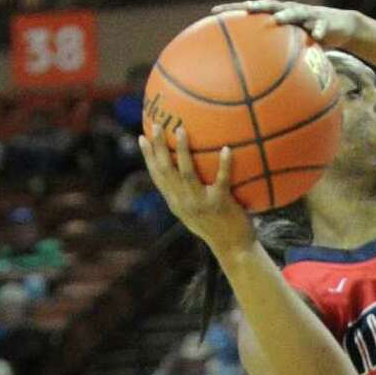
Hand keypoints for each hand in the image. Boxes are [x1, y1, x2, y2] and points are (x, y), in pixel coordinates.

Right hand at [139, 122, 252, 259]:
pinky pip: (221, 180)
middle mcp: (183, 202)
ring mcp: (200, 203)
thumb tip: (188, 169)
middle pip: (166, 170)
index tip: (142, 137)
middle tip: (158, 125)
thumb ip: (189, 193)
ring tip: (182, 130)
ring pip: (187, 173)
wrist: (233, 249)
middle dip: (159, 147)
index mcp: (175, 203)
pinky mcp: (219, 204)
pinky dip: (223, 164)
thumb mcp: (196, 212)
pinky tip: (227, 148)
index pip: (157, 176)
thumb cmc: (218, 227)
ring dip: (182, 150)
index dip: (148, 157)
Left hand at [210, 0, 361, 50]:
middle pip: (269, 5)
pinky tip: (317, 35)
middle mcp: (289, 11)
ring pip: (296, 12)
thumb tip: (247, 81)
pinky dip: (320, 30)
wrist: (340, 25)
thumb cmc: (308, 38)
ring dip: (287, 14)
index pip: (251, 10)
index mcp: (276, 15)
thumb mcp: (289, 47)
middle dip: (257, 6)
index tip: (213, 12)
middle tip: (244, 9)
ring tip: (278, 19)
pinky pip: (323, 26)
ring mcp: (308, 14)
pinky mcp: (325, 21)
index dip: (232, 9)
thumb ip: (271, 57)